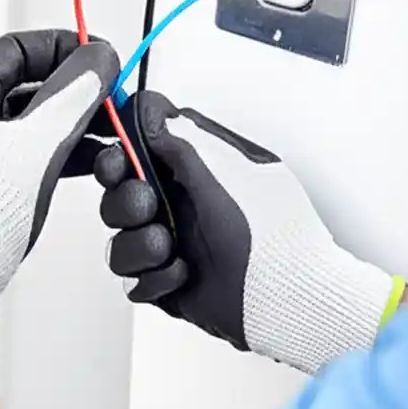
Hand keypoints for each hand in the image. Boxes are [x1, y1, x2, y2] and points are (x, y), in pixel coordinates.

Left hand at [0, 30, 119, 348]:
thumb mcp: (35, 146)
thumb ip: (71, 99)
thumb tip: (95, 63)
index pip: (14, 49)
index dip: (63, 48)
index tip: (100, 60)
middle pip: (16, 90)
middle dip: (69, 95)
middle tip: (108, 103)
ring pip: (14, 132)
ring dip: (61, 131)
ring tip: (105, 142)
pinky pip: (5, 164)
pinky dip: (41, 162)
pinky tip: (71, 173)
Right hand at [95, 91, 404, 373]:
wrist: (288, 299)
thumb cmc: (276, 238)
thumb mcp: (228, 176)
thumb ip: (184, 141)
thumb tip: (150, 109)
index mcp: (197, 174)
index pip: (138, 154)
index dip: (119, 156)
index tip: (120, 163)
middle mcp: (181, 207)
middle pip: (119, 195)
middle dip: (127, 203)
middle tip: (148, 208)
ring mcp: (172, 245)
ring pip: (119, 240)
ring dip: (141, 245)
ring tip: (170, 249)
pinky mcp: (167, 282)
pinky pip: (133, 280)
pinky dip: (156, 279)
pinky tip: (183, 274)